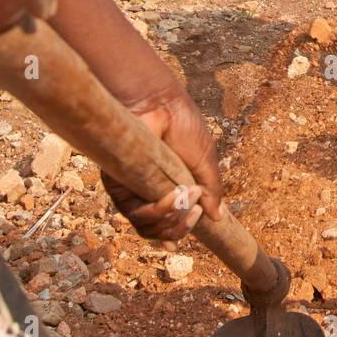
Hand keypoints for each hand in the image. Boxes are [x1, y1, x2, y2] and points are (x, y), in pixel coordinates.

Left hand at [101, 88, 223, 242]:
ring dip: (173, 221)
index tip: (191, 229)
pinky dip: (159, 212)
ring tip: (188, 200)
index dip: (178, 231)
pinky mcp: (119, 186)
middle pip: (159, 231)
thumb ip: (211, 191)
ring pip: (147, 228)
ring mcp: (132, 191)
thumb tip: (217, 217)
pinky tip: (176, 195)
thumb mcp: (205, 162)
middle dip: (181, 228)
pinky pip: (136, 216)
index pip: (170, 221)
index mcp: (168, 188)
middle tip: (197, 211)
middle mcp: (148, 193)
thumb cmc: (183, 127)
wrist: (161, 105)